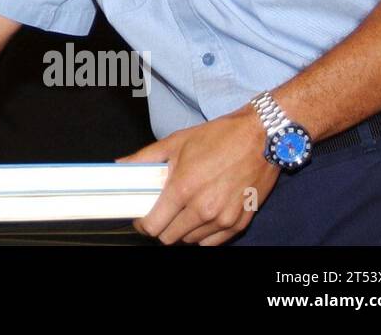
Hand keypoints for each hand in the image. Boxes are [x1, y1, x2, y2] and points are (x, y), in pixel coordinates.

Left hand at [118, 109, 279, 244]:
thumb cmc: (218, 137)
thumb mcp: (176, 142)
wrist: (260, 137)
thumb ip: (144, 158)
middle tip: (162, 214)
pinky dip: (203, 235)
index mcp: (183, 188)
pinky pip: (213, 243)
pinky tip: (200, 219)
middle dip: (161, 228)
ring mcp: (223, 218)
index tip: (142, 218)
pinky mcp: (240, 223)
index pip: (153, 225)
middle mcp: (203, 208)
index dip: (143, 224)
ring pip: (190, 241)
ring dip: (182, 231)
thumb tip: (120, 166)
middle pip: (170, 238)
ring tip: (183, 212)